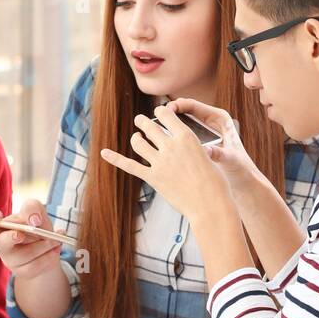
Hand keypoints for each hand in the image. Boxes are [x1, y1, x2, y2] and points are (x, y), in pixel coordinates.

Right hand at [0, 198, 63, 281]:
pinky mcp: (22, 272)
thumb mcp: (35, 211)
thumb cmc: (36, 226)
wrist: (49, 246)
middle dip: (12, 238)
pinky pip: (36, 265)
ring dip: (43, 244)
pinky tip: (54, 249)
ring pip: (24, 254)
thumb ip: (32, 208)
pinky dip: (49, 256)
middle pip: (1, 243)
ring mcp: (10, 260)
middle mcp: (1, 245)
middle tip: (21, 234)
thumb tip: (34, 220)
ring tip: (53, 239)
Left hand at [98, 104, 229, 224]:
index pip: (166, 115)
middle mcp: (170, 146)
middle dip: (143, 122)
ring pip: (138, 143)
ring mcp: (159, 162)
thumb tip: (188, 144)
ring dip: (136, 138)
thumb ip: (194, 147)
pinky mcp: (152, 178)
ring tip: (137, 138)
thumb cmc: (215, 183)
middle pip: (149, 126)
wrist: (210, 205)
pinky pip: (129, 165)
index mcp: (186, 137)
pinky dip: (115, 158)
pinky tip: (103, 153)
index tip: (158, 112)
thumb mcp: (208, 155)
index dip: (160, 111)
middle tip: (140, 121)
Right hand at [164, 97, 259, 192]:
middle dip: (168, 114)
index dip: (178, 105)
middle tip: (155, 118)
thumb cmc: (240, 167)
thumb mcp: (231, 159)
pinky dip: (169, 138)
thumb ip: (220, 154)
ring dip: (167, 126)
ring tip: (152, 130)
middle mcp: (208, 122)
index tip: (166, 110)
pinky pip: (179, 136)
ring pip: (179, 124)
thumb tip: (208, 151)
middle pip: (183, 112)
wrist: (241, 179)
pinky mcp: (195, 143)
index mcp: (218, 118)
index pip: (194, 105)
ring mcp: (200, 132)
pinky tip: (159, 144)